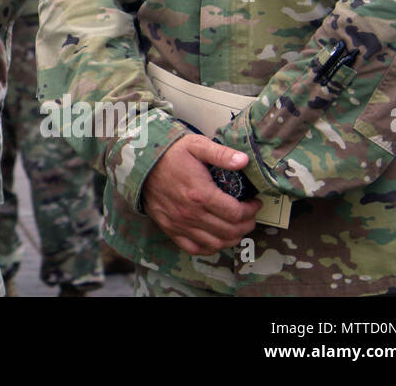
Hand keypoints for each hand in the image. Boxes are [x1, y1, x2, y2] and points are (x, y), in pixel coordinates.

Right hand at [141, 133, 260, 255]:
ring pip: (215, 243)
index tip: (254, 203)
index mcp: (200, 193)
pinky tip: (216, 238)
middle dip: (246, 225)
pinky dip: (210, 248)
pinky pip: (194, 249)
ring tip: (237, 226)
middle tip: (249, 215)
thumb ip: (221, 154)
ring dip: (232, 238)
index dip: (251, 210)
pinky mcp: (170, 229)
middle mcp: (190, 213)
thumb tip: (244, 161)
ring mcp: (179, 223)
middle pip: (229, 231)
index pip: (236, 213)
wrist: (141, 163)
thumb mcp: (196, 146)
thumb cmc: (171, 153)